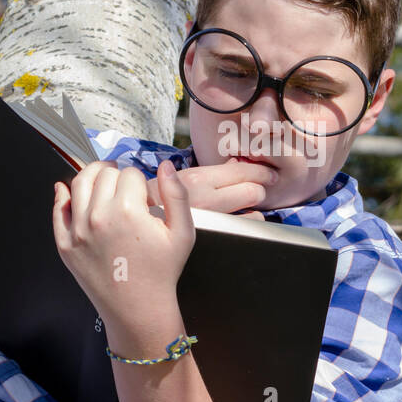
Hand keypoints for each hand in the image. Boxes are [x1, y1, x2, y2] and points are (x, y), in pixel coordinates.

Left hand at [52, 159, 194, 329]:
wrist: (138, 308)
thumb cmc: (162, 272)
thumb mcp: (183, 233)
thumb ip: (176, 194)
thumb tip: (166, 165)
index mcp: (128, 211)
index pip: (131, 174)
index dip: (141, 181)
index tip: (145, 197)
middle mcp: (98, 216)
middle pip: (104, 174)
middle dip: (118, 176)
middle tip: (127, 191)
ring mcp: (78, 230)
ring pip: (79, 183)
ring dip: (92, 176)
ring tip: (103, 181)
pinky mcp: (65, 244)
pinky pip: (58, 210)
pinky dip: (62, 195)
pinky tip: (67, 190)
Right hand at [144, 157, 276, 220]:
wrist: (133, 228)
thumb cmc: (152, 202)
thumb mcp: (177, 179)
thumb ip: (207, 173)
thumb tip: (234, 163)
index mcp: (197, 181)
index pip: (242, 171)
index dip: (259, 171)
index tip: (268, 173)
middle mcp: (206, 202)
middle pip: (253, 192)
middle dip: (260, 189)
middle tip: (262, 186)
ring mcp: (211, 223)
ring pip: (253, 216)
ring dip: (254, 209)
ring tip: (251, 205)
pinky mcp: (211, 238)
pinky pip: (241, 230)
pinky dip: (246, 223)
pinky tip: (242, 219)